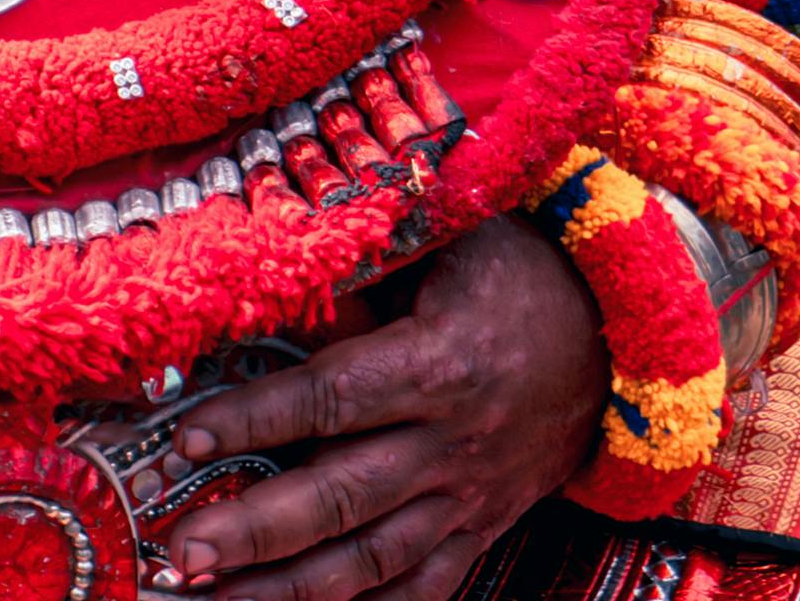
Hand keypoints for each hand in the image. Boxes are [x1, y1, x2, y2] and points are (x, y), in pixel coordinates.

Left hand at [157, 216, 607, 597]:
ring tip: (211, 594)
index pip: (332, 399)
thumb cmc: (519, 270)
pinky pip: (419, 590)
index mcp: (440, 365)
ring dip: (287, 588)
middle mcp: (452, 447)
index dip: (258, 419)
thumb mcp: (453, 235)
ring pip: (371, 562)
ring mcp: (468, 501)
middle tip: (181, 548)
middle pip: (341, 499)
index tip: (190, 436)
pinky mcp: (479, 532)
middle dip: (255, 530)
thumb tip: (280, 263)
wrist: (618, 338)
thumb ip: (369, 260)